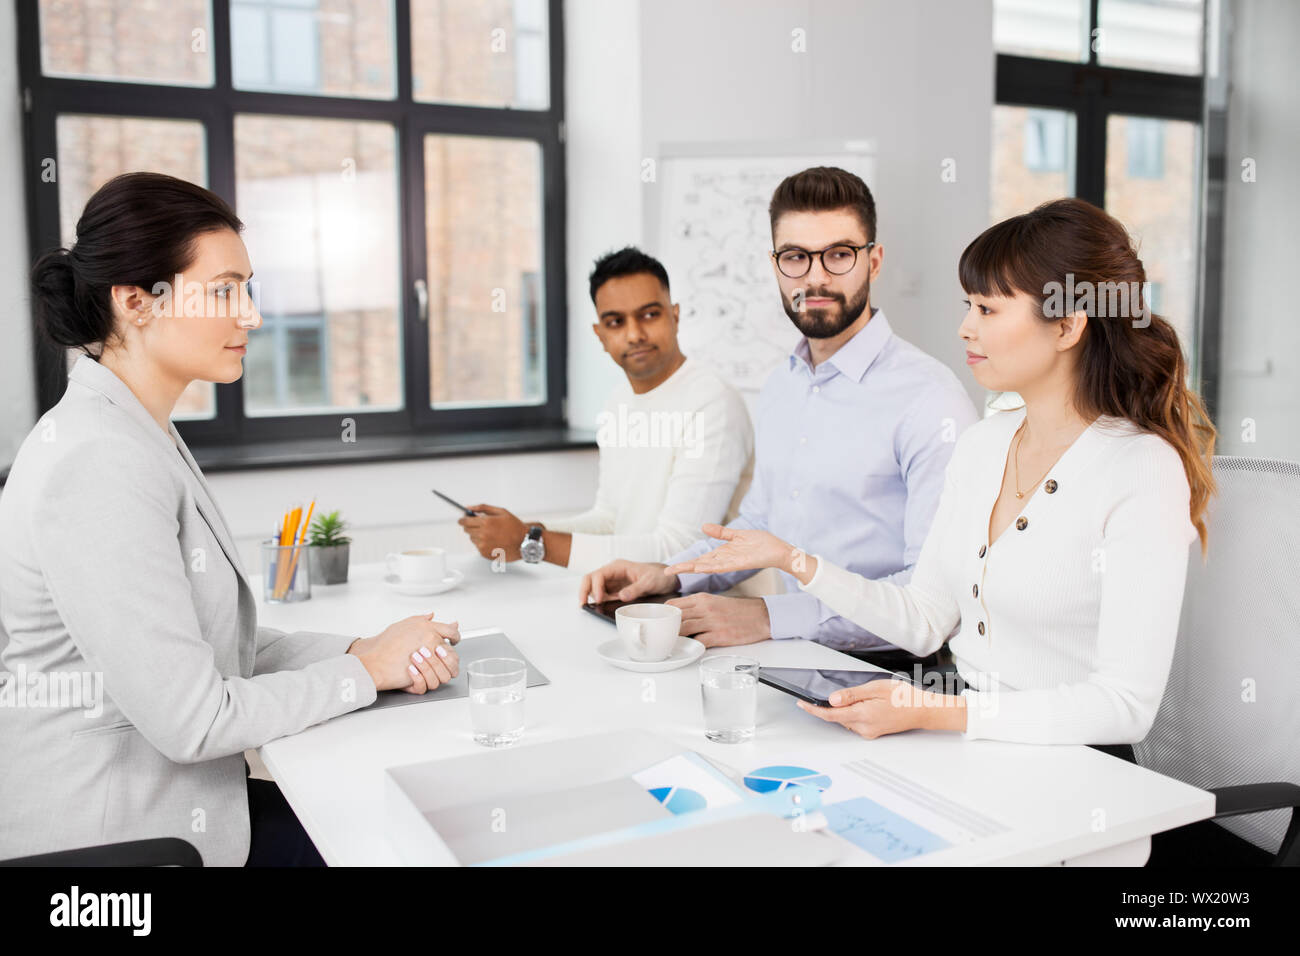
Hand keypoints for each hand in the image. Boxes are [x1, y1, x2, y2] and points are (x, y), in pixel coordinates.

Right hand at [349, 613, 461, 693]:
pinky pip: (438, 675)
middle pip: (450, 648)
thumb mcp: (402, 625)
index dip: (455, 636)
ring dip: (443, 667)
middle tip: (443, 657)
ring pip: (446, 663)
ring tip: (435, 668)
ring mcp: (430, 654)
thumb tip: (431, 615)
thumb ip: (420, 619)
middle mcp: (430, 638)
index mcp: (427, 627)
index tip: (454, 640)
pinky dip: (434, 676)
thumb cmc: (384, 646)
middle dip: (447, 654)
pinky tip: (428, 675)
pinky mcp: (426, 669)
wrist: (375, 662)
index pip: (450, 630)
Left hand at [458, 504, 527, 560]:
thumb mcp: (501, 512)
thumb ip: (483, 508)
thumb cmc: (514, 526)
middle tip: (481, 526)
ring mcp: (483, 545)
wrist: (524, 542)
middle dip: (471, 526)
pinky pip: (478, 546)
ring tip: (492, 534)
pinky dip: (483, 543)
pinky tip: (494, 541)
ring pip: (472, 538)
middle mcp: (483, 534)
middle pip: (466, 530)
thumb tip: (468, 508)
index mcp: (486, 522)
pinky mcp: (484, 553)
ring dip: (478, 535)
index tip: (462, 519)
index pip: (465, 521)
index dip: (462, 519)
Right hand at [579, 560, 677, 604]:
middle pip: (590, 580)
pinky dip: (600, 602)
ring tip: (599, 606)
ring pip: (594, 588)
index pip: (598, 575)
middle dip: (584, 591)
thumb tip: (622, 596)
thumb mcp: (649, 582)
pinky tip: (604, 607)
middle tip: (583, 605)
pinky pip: (602, 596)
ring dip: (593, 598)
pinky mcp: (615, 591)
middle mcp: (612, 573)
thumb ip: (636, 589)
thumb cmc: (658, 576)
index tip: (599, 599)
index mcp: (618, 567)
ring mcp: (612, 582)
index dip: (595, 587)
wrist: (666, 579)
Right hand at [663, 524, 811, 580]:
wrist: (778, 550)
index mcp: (722, 554)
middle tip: (666, 572)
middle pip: (699, 565)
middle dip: (683, 568)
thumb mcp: (737, 534)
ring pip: (707, 566)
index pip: (699, 559)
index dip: (685, 563)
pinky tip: (700, 567)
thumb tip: (703, 526)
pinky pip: (723, 565)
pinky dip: (711, 566)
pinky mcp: (739, 563)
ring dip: (693, 568)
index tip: (670, 567)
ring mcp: (731, 563)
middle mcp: (724, 560)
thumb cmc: (761, 543)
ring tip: (678, 570)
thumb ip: (720, 532)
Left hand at [667, 593, 769, 646]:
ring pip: (683, 629)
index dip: (663, 615)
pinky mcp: (720, 635)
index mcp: (702, 598)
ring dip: (675, 638)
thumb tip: (678, 618)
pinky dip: (691, 647)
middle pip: (675, 617)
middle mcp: (705, 608)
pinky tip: (687, 650)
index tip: (658, 623)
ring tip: (668, 645)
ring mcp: (712, 622)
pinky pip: (699, 642)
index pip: (673, 604)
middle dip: (665, 628)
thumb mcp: (715, 601)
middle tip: (659, 637)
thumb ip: (697, 607)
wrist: (761, 616)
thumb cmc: (738, 610)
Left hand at [796, 679, 966, 737]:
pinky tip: (865, 705)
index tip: (801, 704)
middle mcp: (864, 727)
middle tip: (842, 694)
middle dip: (833, 706)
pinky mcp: (872, 733)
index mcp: (863, 715)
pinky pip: (855, 723)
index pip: (830, 714)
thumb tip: (832, 699)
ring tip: (862, 698)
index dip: (813, 709)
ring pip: (846, 720)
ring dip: (845, 709)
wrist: (922, 710)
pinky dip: (853, 713)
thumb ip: (852, 695)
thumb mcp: (876, 688)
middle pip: (837, 717)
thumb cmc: (904, 697)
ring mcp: (868, 732)